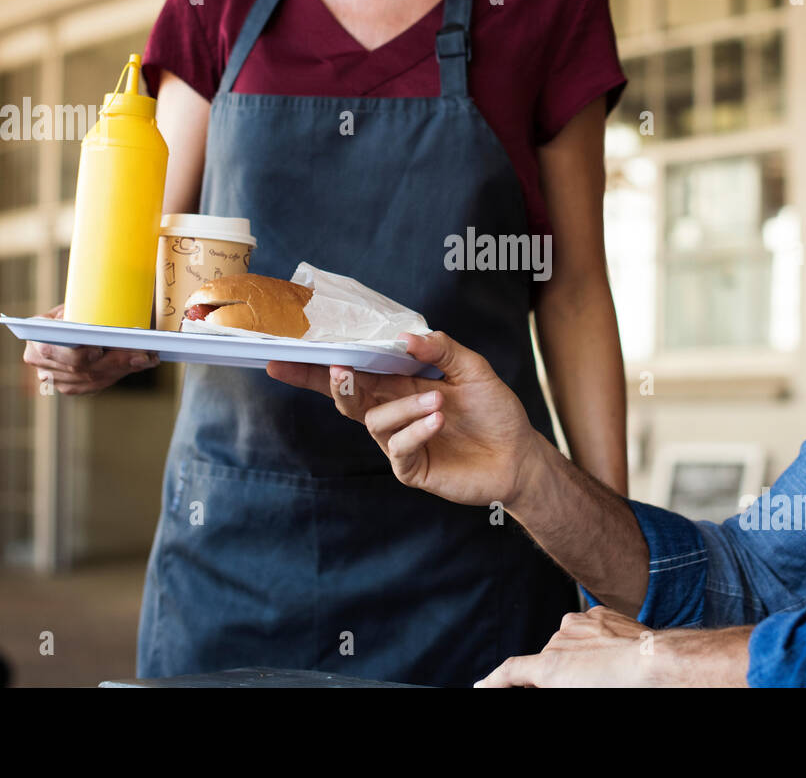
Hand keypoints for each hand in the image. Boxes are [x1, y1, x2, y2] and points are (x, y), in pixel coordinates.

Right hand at [22, 304, 158, 394]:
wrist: (75, 316)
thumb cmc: (80, 305)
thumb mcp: (79, 301)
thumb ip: (87, 311)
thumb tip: (108, 323)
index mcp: (35, 334)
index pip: (50, 349)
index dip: (75, 353)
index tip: (98, 350)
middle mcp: (38, 359)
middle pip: (78, 367)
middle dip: (114, 360)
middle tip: (141, 354)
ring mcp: (53, 377)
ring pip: (91, 378)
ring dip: (123, 367)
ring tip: (148, 357)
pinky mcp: (70, 386)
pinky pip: (97, 384)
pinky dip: (121, 372)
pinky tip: (140, 363)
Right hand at [265, 331, 547, 507]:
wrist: (520, 456)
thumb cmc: (495, 412)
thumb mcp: (473, 369)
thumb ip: (441, 349)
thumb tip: (405, 337)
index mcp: (400, 385)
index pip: (353, 371)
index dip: (318, 365)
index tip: (284, 353)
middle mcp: (393, 412)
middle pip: (346, 398)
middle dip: (331, 383)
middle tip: (337, 369)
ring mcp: (399, 442)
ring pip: (375, 421)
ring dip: (403, 408)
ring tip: (438, 400)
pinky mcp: (412, 468)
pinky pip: (399, 449)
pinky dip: (415, 431)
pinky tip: (437, 420)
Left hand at [475, 606, 752, 687]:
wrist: (654, 660)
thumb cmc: (652, 659)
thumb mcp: (630, 646)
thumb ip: (612, 649)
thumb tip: (613, 667)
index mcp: (594, 619)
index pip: (574, 641)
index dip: (576, 658)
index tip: (583, 669)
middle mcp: (572, 627)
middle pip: (559, 652)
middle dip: (568, 668)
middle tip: (591, 679)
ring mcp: (559, 645)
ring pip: (546, 665)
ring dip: (554, 677)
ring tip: (585, 682)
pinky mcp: (547, 667)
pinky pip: (512, 672)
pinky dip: (496, 681)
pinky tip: (483, 687)